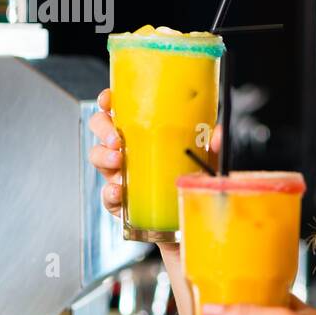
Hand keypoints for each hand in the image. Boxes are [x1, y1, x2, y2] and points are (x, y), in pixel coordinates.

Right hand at [89, 88, 221, 217]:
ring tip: (118, 160)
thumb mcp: (204, 156)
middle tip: (116, 138)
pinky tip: (119, 190)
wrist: (187, 214)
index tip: (108, 100)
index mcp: (141, 133)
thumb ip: (212, 143)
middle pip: (101, 129)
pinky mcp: (120, 201)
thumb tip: (217, 134)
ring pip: (98, 158)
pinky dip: (109, 192)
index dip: (108, 101)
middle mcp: (125, 150)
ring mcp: (119, 174)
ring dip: (104, 156)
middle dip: (103, 129)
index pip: (118, 110)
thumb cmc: (188, 177)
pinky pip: (107, 195)